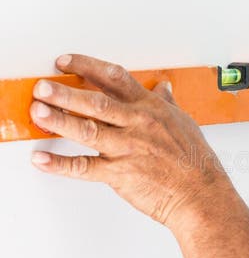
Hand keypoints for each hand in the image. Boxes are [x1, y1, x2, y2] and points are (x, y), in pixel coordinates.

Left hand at [30, 54, 228, 227]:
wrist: (202, 195)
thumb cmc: (196, 163)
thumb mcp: (184, 123)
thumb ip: (167, 105)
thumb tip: (162, 90)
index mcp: (150, 108)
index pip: (115, 78)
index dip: (87, 66)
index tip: (67, 62)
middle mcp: (137, 124)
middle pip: (95, 101)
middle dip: (65, 92)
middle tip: (42, 87)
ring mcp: (127, 149)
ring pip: (87, 129)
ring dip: (58, 120)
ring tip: (38, 112)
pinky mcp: (120, 174)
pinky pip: (84, 168)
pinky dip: (60, 164)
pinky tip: (42, 159)